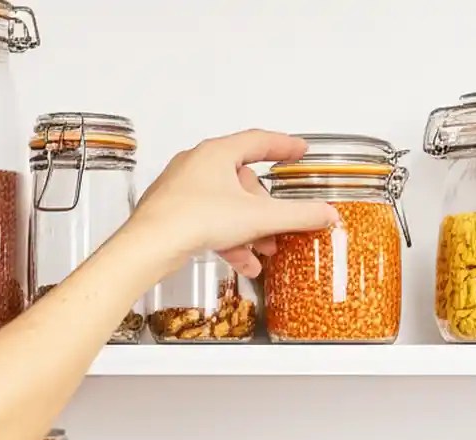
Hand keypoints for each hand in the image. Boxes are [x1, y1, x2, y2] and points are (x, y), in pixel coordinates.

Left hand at [130, 129, 339, 276]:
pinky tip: (243, 263)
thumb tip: (325, 213)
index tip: (298, 150)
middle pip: (244, 182)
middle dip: (266, 208)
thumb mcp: (258, 217)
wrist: (150, 246)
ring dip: (250, 229)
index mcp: (217, 154)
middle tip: (281, 224)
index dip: (283, 146)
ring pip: (228, 206)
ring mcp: (183, 190)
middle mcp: (197, 166)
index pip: (258, 141)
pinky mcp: (174, 214)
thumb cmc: (193, 219)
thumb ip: (297, 215)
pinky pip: (211, 222)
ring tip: (265, 250)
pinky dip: (230, 240)